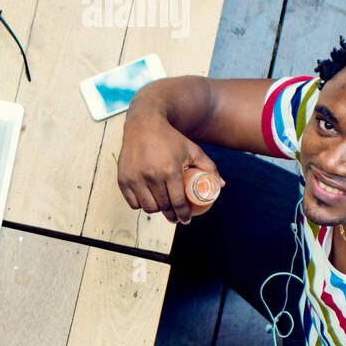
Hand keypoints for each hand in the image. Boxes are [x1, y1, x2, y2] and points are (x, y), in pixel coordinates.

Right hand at [117, 110, 223, 225]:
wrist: (143, 125)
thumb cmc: (170, 138)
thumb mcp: (191, 150)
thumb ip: (208, 166)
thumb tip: (222, 185)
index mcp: (170, 170)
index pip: (178, 202)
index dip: (183, 215)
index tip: (185, 220)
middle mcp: (152, 176)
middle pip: (163, 207)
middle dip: (171, 215)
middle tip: (175, 217)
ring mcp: (136, 179)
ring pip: (148, 208)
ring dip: (157, 210)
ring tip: (162, 207)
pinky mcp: (124, 180)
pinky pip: (133, 203)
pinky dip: (141, 205)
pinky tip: (148, 201)